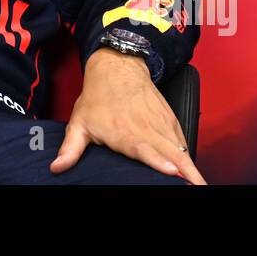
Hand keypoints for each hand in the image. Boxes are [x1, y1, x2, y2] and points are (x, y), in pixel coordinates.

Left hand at [50, 47, 206, 183]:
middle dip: (186, 173)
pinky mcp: (170, 120)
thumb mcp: (79, 122)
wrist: (117, 67)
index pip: (145, 150)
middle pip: (171, 154)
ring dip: (191, 167)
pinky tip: (193, 171)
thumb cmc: (97, 98)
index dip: (159, 162)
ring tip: (199, 185)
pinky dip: (189, 156)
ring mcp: (161, 124)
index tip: (172, 172)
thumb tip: (57, 168)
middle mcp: (146, 129)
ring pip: (181, 148)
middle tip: (197, 188)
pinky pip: (183, 141)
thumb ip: (71, 148)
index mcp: (125, 133)